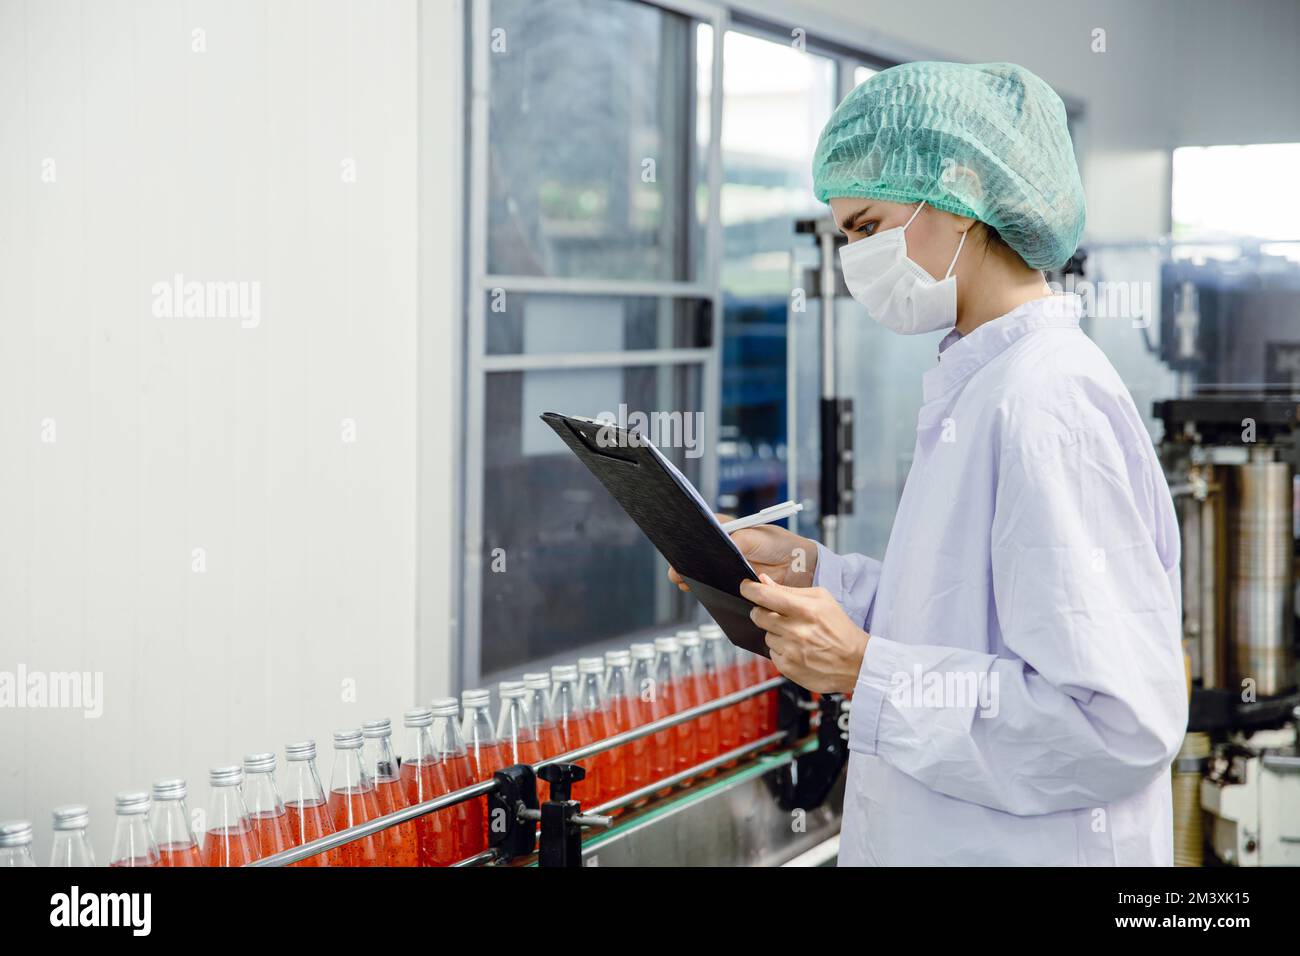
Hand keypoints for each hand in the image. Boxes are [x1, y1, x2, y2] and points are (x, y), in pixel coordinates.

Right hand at [668, 517, 818, 591]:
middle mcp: (727, 547)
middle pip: (701, 553)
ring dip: (696, 576)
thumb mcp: (757, 537)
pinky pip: (720, 586)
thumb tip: (720, 548)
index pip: (702, 530)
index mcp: (729, 529)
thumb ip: (738, 541)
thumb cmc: (781, 545)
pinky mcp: (737, 583)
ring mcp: (730, 566)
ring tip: (684, 581)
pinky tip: (702, 591)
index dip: (689, 539)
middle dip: (688, 561)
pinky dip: (711, 589)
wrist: (801, 568)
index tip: (680, 548)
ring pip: (708, 571)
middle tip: (678, 570)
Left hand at [740, 573, 868, 693]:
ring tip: (796, 635)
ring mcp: (790, 651)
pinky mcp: (787, 668)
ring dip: (775, 633)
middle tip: (775, 613)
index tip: (745, 587)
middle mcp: (795, 631)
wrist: (856, 662)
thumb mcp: (822, 599)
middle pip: (758, 615)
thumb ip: (791, 590)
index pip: (765, 595)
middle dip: (761, 611)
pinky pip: (772, 653)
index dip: (749, 589)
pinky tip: (798, 649)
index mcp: (805, 610)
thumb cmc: (840, 628)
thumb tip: (765, 582)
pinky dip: (781, 649)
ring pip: (766, 635)